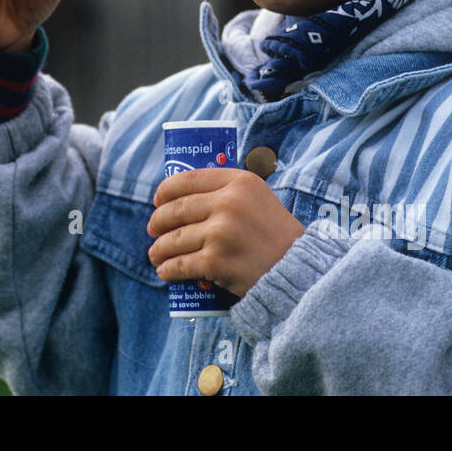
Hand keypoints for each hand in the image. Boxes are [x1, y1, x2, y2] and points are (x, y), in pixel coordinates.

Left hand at [147, 168, 305, 297]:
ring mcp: (221, 232)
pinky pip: (180, 264)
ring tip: (155, 254)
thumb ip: (230, 193)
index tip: (157, 199)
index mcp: (240, 182)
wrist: (299, 270)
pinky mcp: (216, 261)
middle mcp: (229, 202)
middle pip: (177, 209)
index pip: (190, 179)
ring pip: (174, 239)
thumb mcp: (259, 199)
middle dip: (158, 221)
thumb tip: (188, 195)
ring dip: (159, 248)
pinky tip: (165, 271)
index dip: (166, 190)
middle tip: (152, 229)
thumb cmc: (277, 236)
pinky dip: (168, 269)